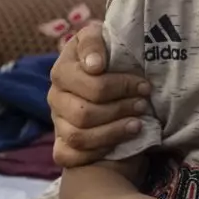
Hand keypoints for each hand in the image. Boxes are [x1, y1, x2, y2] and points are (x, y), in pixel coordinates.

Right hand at [48, 25, 148, 167]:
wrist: (111, 88)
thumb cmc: (111, 62)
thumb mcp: (105, 41)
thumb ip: (94, 43)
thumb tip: (94, 65)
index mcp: (63, 69)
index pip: (88, 83)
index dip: (119, 85)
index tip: (143, 85)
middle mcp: (55, 96)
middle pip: (83, 113)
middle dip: (120, 109)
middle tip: (143, 104)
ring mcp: (57, 123)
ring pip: (78, 137)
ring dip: (113, 132)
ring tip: (138, 124)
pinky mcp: (61, 146)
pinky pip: (70, 156)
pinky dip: (98, 151)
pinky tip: (120, 143)